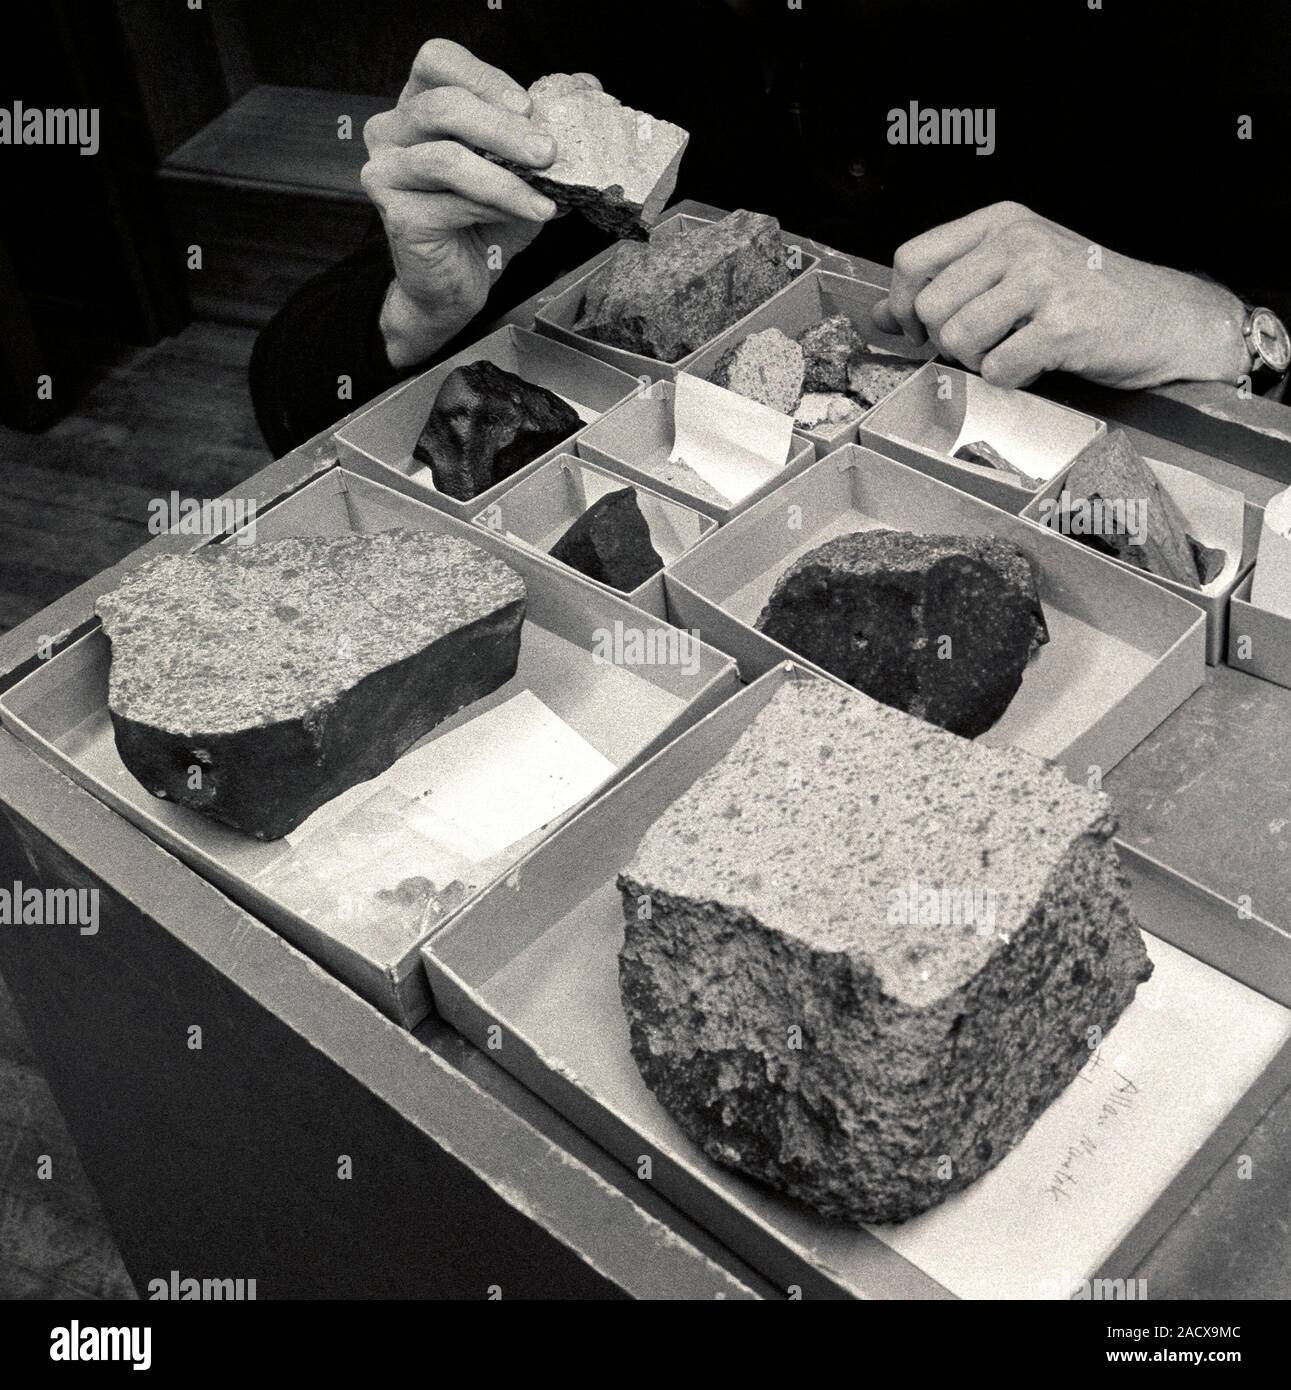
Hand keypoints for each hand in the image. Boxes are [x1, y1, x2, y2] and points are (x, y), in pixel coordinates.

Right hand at [362, 39, 572, 367]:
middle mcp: (392, 130)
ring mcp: (386, 171)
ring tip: (544, 197)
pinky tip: (528, 215)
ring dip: (505, 177)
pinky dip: (496, 207)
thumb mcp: (519, 167)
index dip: (483, 76)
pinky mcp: (395, 213)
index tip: (527, 105)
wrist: (454, 284)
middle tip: (548, 152)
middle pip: (443, 107)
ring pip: (447, 158)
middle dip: (504, 128)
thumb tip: (589, 87)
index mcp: (419, 103)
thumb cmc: (483, 221)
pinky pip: (451, 202)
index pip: (438, 60)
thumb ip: (543, 126)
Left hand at [872, 202, 1249, 390]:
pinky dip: (1012, 379)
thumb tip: (880, 314)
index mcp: (1003, 222)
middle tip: (983, 343)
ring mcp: (1043, 281)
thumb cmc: (1089, 296)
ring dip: (980, 360)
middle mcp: (1021, 242)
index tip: (916, 328)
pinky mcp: (1061, 326)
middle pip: (930, 305)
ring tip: (1016, 349)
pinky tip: (1040, 361)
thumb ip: (949, 287)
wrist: (1168, 317)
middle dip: (945, 339)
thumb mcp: (1015, 274)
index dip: (902, 304)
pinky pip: (997, 369)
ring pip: (958, 338)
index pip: (913, 258)